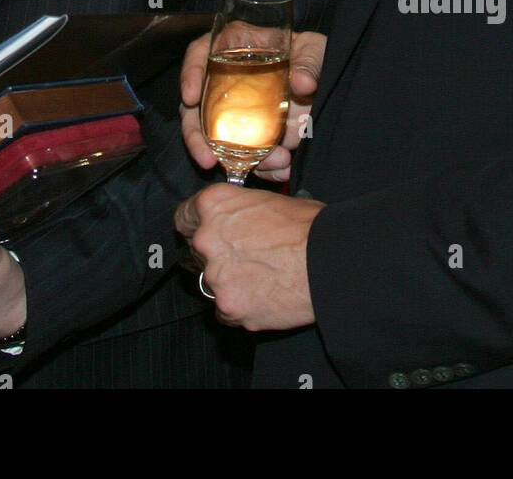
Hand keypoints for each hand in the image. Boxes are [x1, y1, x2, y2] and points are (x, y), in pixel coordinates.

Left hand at [175, 183, 322, 330]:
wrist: (328, 262)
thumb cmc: (307, 226)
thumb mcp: (269, 200)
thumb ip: (239, 212)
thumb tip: (237, 220)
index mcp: (214, 205)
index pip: (183, 217)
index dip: (195, 226)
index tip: (205, 233)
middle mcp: (206, 239)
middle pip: (196, 252)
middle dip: (216, 256)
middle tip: (246, 259)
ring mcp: (215, 277)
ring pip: (212, 283)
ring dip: (229, 283)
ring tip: (262, 279)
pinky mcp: (229, 308)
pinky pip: (225, 311)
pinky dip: (240, 306)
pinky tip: (264, 297)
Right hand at [180, 29, 325, 181]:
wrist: (325, 86)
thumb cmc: (312, 56)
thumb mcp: (314, 49)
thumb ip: (310, 61)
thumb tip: (302, 82)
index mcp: (235, 47)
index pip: (200, 53)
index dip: (190, 74)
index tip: (190, 98)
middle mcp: (225, 80)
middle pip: (195, 106)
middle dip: (196, 137)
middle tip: (207, 159)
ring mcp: (235, 112)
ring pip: (216, 138)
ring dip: (233, 159)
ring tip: (271, 163)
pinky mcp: (250, 136)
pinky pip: (244, 156)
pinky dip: (262, 167)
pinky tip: (282, 169)